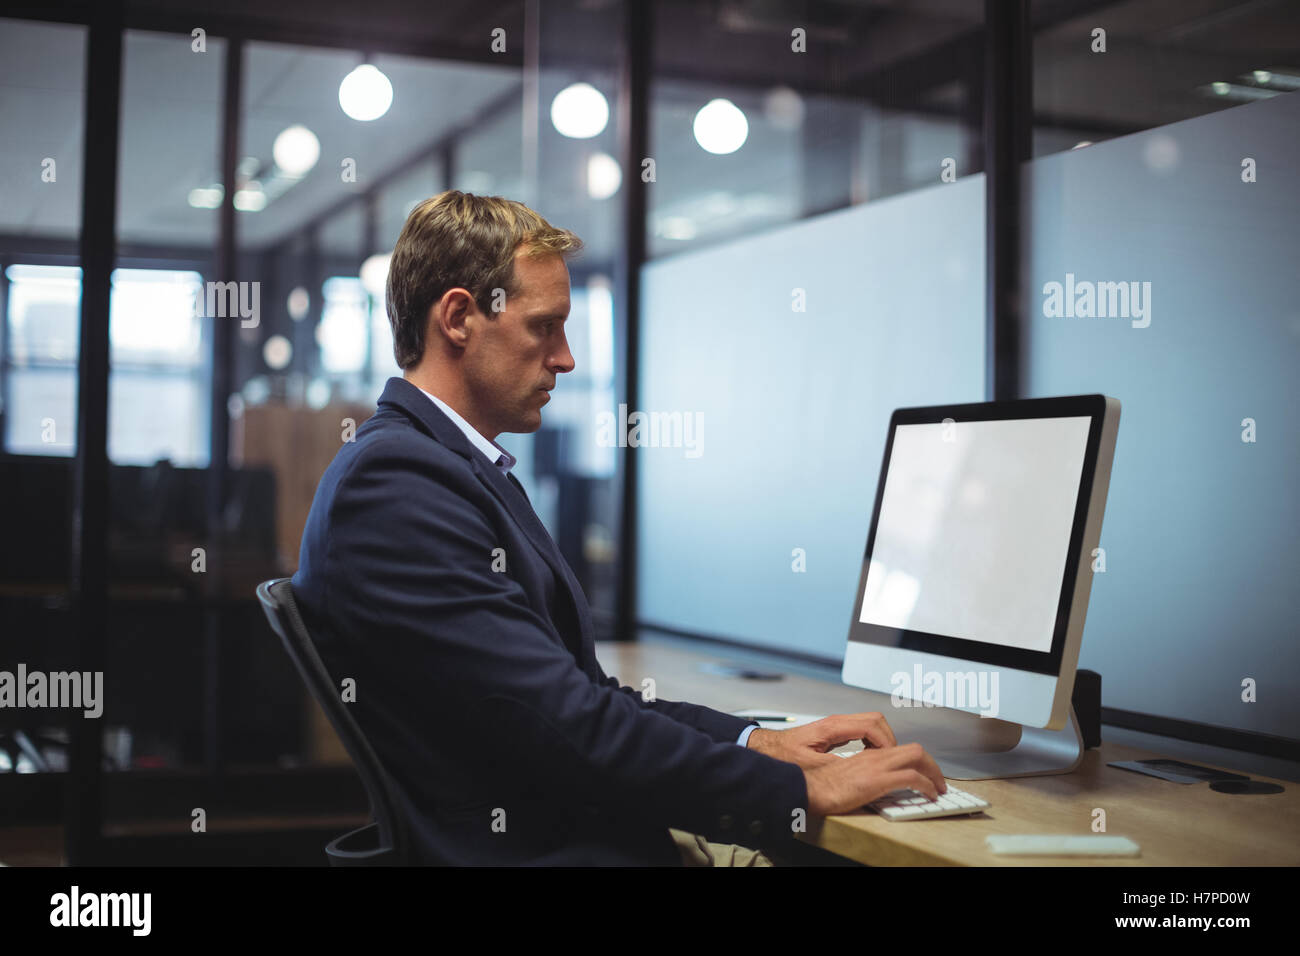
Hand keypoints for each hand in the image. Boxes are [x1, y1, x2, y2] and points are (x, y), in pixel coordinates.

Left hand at [745, 712, 899, 769]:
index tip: (890, 758)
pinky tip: (870, 756)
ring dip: (882, 740)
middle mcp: (837, 722)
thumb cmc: (782, 755)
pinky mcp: (836, 732)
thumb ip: (834, 766)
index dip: (886, 742)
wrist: (766, 748)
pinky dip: (872, 741)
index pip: (872, 726)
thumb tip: (857, 771)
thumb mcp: (810, 765)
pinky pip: (863, 731)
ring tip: (883, 760)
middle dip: (888, 739)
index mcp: (833, 727)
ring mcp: (837, 725)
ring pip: (872, 724)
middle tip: (890, 760)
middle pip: (876, 720)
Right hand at [802, 742, 947, 815]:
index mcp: (867, 754)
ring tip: (939, 788)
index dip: (916, 760)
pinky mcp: (878, 780)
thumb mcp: (844, 773)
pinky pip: (912, 778)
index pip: (899, 748)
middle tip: (938, 780)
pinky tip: (930, 795)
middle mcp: (875, 756)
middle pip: (914, 749)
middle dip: (932, 765)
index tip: (922, 773)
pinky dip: (927, 786)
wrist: (811, 789)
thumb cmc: (821, 785)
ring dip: (934, 773)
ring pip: (917, 757)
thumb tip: (870, 780)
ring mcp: (878, 766)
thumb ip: (859, 771)